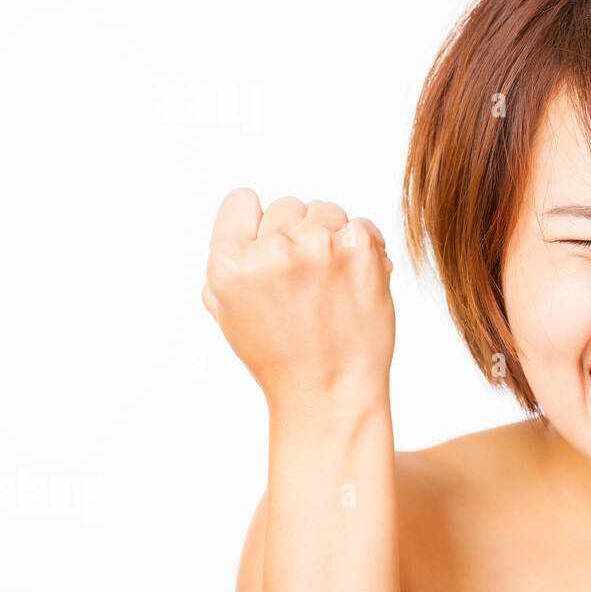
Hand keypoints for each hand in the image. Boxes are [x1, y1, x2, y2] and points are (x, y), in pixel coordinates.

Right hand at [202, 189, 394, 406]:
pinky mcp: (361, 249)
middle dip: (295, 235)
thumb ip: (229, 261)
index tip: (269, 254)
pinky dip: (361, 248)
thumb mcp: (229, 310)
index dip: (256, 226)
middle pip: (286, 206)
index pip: (242, 201)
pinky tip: (354, 280)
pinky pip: (361, 224)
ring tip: (330, 284)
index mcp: (229, 262)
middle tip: (304, 282)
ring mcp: (319, 247)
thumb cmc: (279, 356)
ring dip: (330, 238)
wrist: (330, 391)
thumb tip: (247, 216)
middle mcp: (272, 250)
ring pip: (325, 211)